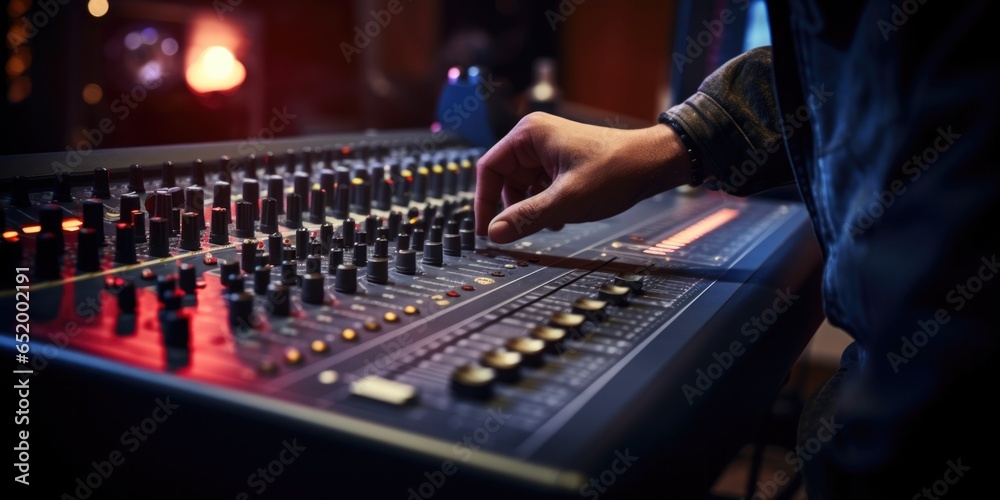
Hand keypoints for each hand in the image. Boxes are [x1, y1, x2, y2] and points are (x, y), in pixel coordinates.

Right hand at [475, 112, 690, 242]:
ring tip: (549, 222)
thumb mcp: (565, 201)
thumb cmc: (616, 170)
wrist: (654, 164)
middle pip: (504, 178)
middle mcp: (535, 138)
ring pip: (523, 186)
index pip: (488, 169)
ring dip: (530, 208)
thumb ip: (526, 218)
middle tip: (517, 232)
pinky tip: (561, 217)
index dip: (484, 201)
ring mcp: (549, 150)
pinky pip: (540, 186)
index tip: (487, 229)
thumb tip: (495, 234)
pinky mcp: (562, 162)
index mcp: (529, 135)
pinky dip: (545, 204)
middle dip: (512, 207)